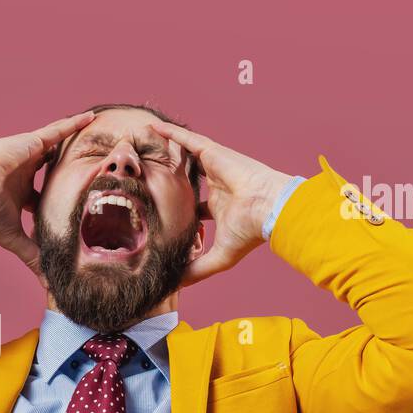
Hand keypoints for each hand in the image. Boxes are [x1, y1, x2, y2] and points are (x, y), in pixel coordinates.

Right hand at [0, 111, 95, 275]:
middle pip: (54, 171)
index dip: (58, 201)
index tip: (75, 205)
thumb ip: (32, 256)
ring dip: (76, 146)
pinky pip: (58, 131)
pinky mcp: (32, 142)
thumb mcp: (13, 237)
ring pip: (59, 149)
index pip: (44, 197)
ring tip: (99, 141)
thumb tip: (48, 284)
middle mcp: (27, 173)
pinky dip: (74, 125)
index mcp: (21, 193)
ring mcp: (30, 156)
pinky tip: (91, 119)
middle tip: (94, 171)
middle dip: (71, 172)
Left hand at [147, 122, 292, 285]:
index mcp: (219, 207)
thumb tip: (176, 286)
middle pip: (187, 179)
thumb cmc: (250, 231)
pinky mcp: (213, 154)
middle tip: (147, 173)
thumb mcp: (220, 257)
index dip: (179, 208)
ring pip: (185, 155)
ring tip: (145, 140)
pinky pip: (188, 139)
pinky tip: (153, 126)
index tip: (161, 211)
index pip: (194, 206)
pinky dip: (171, 132)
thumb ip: (197, 270)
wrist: (268, 209)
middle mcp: (215, 186)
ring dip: (167, 148)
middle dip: (170, 176)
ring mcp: (215, 168)